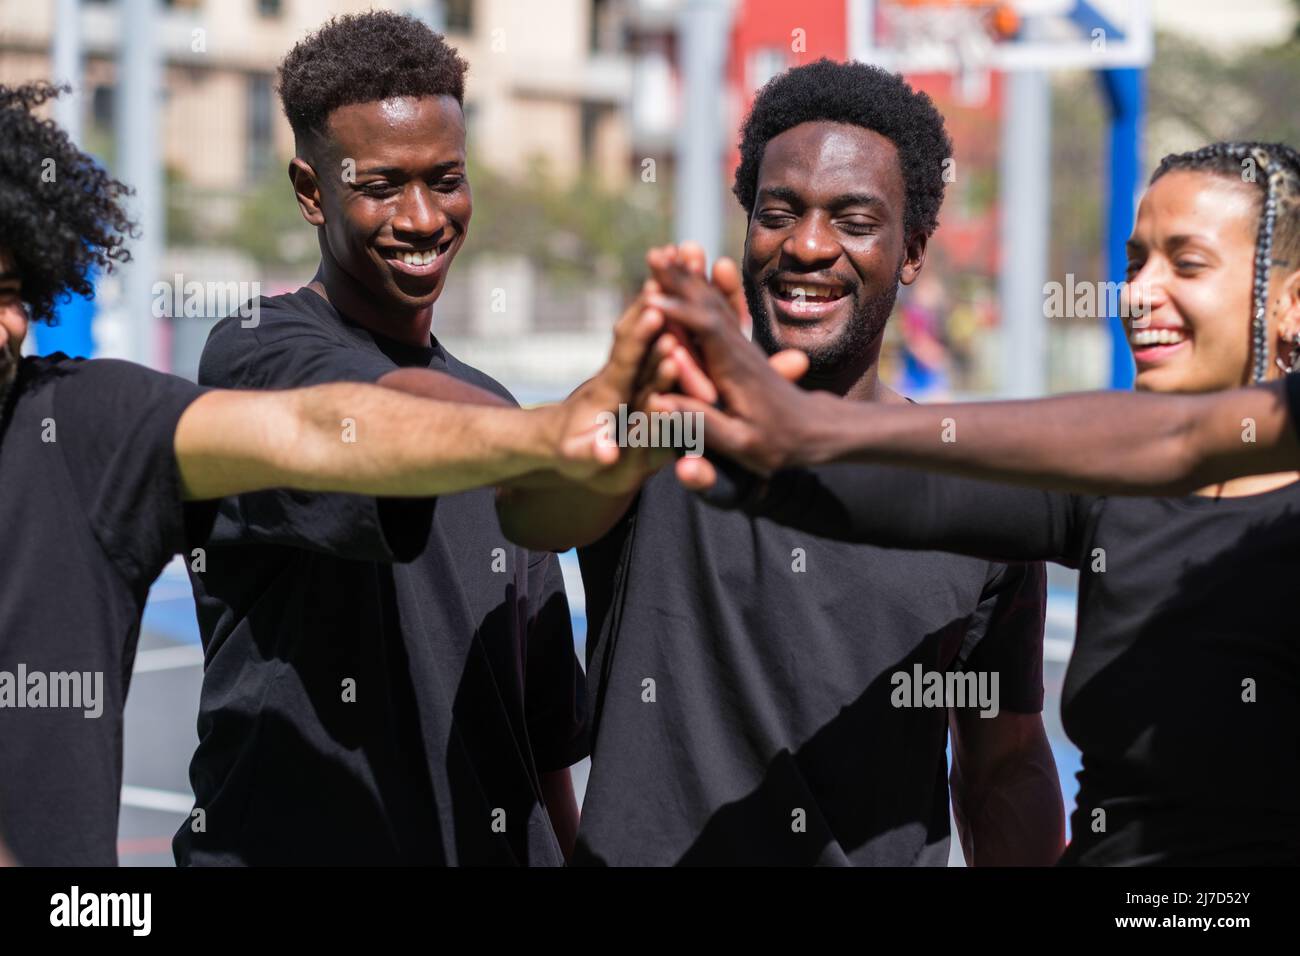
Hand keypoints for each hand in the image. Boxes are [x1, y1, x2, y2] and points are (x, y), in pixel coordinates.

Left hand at [541, 284, 677, 491]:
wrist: (557, 436)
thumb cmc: (572, 453)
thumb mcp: (578, 459)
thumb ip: (593, 453)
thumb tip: (606, 452)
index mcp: (609, 393)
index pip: (626, 362)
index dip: (640, 340)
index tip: (656, 314)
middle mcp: (620, 372)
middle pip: (639, 332)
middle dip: (658, 303)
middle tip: (676, 274)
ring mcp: (628, 366)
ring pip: (649, 325)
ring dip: (665, 293)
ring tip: (684, 262)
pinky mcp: (636, 366)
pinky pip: (655, 331)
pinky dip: (667, 304)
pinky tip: (684, 281)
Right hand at [640, 258, 821, 487]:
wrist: (817, 430)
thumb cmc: (780, 444)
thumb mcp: (744, 445)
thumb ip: (704, 424)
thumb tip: (661, 403)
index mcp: (738, 372)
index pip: (709, 332)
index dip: (681, 314)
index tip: (653, 297)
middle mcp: (738, 351)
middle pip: (707, 307)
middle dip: (680, 280)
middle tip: (654, 253)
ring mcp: (739, 347)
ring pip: (712, 304)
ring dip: (689, 277)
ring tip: (668, 252)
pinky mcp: (738, 349)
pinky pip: (718, 313)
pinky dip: (701, 291)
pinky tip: (687, 275)